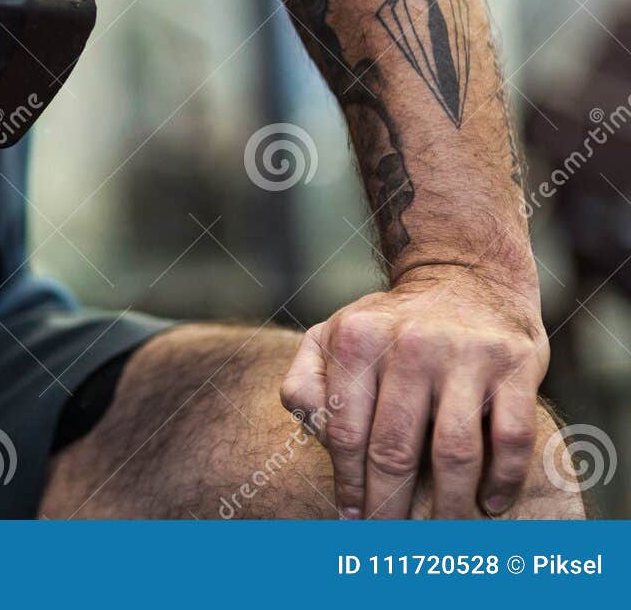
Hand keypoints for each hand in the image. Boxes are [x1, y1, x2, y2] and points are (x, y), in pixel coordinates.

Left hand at [281, 264, 546, 518]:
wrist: (466, 278)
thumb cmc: (389, 325)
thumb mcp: (332, 336)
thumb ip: (307, 381)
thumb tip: (312, 430)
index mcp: (357, 340)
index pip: (346, 432)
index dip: (349, 485)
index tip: (352, 520)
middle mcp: (410, 344)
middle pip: (394, 451)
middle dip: (390, 508)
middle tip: (392, 544)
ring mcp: (466, 354)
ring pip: (454, 453)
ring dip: (447, 507)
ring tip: (442, 536)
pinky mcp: (516, 365)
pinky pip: (511, 439)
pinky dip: (502, 481)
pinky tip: (489, 504)